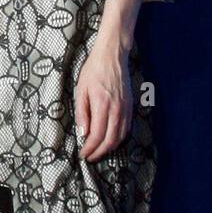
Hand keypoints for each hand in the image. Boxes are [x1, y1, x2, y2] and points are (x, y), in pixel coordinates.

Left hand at [74, 40, 132, 161]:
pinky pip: (126, 128)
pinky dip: (118, 138)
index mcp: (102, 105)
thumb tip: (83, 133)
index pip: (97, 135)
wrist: (112, 56)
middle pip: (110, 140)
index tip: (82, 154)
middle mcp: (117, 109)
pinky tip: (110, 140)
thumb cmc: (93, 71)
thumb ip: (82, 113)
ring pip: (120, 136)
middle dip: (99, 152)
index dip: (89, 148)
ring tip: (98, 151)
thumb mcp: (81, 90)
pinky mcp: (130, 106)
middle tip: (89, 157)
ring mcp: (126, 108)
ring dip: (109, 148)